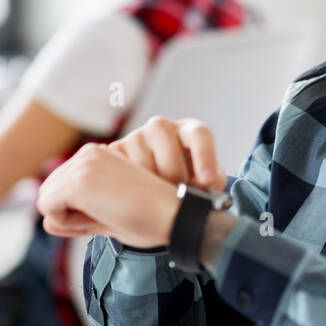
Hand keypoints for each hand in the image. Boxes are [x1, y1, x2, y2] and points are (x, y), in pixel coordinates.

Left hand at [36, 142, 179, 246]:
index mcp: (96, 156)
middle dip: (70, 215)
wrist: (175, 215)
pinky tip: (103, 216)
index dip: (77, 212)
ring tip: (109, 215)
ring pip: (47, 202)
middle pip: (49, 194)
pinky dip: (69, 224)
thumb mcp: (109, 215)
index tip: (110, 213)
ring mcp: (83, 165)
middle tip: (110, 216)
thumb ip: (79, 217)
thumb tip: (46, 222)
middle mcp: (87, 154)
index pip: (60, 190)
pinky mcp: (80, 181)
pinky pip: (48, 210)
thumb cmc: (152, 218)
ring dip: (71, 219)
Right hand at [107, 116, 226, 188]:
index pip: (199, 134)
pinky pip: (120, 170)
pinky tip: (137, 195)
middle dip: (176, 180)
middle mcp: (161, 127)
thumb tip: (203, 193)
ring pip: (143, 165)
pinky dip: (130, 187)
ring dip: (151, 187)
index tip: (207, 181)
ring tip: (157, 198)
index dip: (205, 157)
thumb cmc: (189, 180)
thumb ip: (210, 183)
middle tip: (178, 196)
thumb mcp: (206, 181)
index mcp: (189, 130)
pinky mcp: (115, 149)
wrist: (159, 185)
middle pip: (169, 153)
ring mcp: (136, 136)